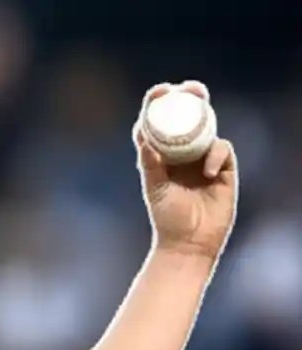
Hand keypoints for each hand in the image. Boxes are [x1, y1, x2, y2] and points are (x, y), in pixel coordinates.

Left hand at [133, 81, 238, 260]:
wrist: (189, 242)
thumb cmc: (167, 217)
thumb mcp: (155, 188)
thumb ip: (150, 165)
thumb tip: (144, 140)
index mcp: (161, 155)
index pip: (158, 124)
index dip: (158, 105)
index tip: (160, 92)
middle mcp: (182, 153)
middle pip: (187, 119)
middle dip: (189, 99)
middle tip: (189, 88)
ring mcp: (203, 159)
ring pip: (207, 128)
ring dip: (205, 115)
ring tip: (201, 104)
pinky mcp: (223, 168)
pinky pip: (222, 150)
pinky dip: (215, 155)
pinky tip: (207, 171)